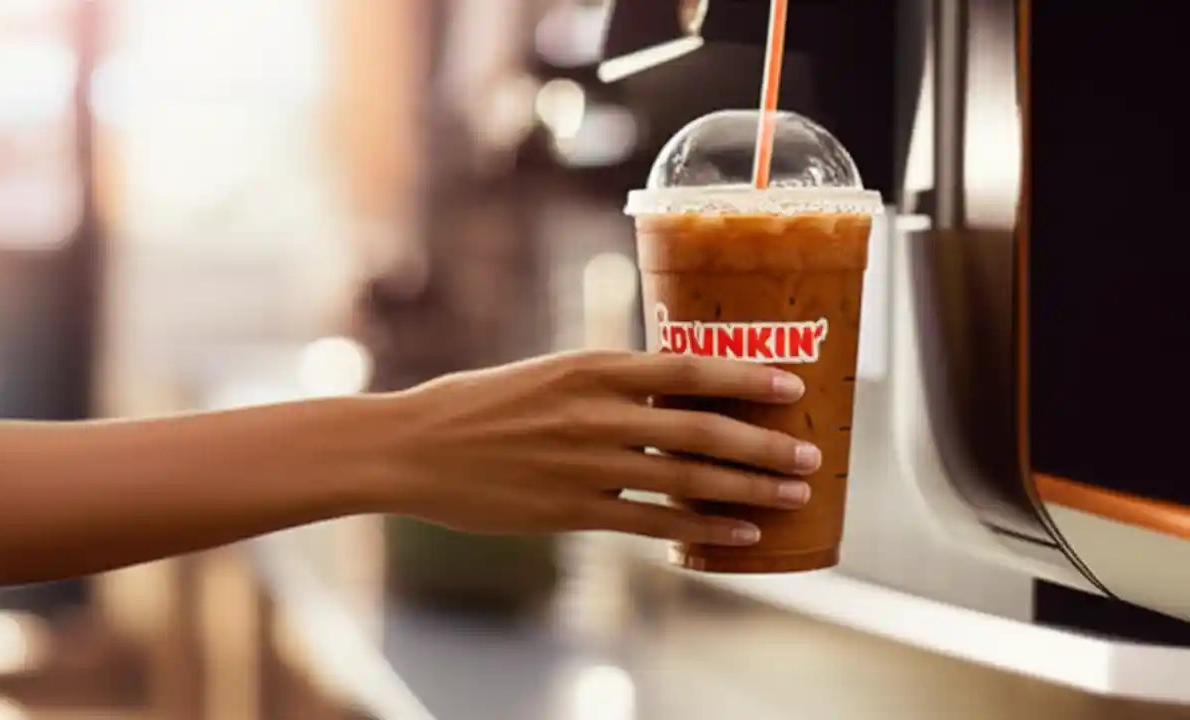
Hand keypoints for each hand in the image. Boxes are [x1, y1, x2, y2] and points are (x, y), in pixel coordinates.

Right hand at [373, 351, 821, 546]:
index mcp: (592, 367)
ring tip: (794, 496)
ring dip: (749, 489)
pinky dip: (701, 528)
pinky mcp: (572, 512)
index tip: (793, 386)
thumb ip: (604, 382)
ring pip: (688, 481)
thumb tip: (664, 389)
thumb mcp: (547, 372)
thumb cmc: (477, 404)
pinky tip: (738, 534)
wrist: (413, 448)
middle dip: (766, 445)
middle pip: (702, 430)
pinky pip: (652, 523)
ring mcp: (587, 466)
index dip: (748, 378)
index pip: (689, 368)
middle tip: (811, 455)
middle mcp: (597, 414)